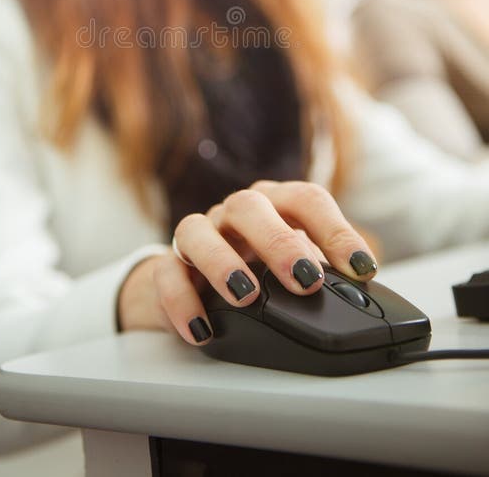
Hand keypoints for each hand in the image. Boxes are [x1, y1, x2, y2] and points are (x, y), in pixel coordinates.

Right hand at [117, 180, 377, 345]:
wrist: (197, 279)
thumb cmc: (258, 267)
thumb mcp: (293, 265)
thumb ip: (320, 272)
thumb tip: (362, 298)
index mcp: (274, 204)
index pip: (306, 199)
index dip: (336, 230)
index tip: (361, 269)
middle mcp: (234, 213)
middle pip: (250, 206)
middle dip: (279, 242)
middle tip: (305, 281)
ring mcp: (199, 234)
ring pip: (197, 230)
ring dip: (223, 262)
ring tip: (247, 297)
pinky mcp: (167, 264)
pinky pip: (166, 274)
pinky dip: (182, 301)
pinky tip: (202, 329)